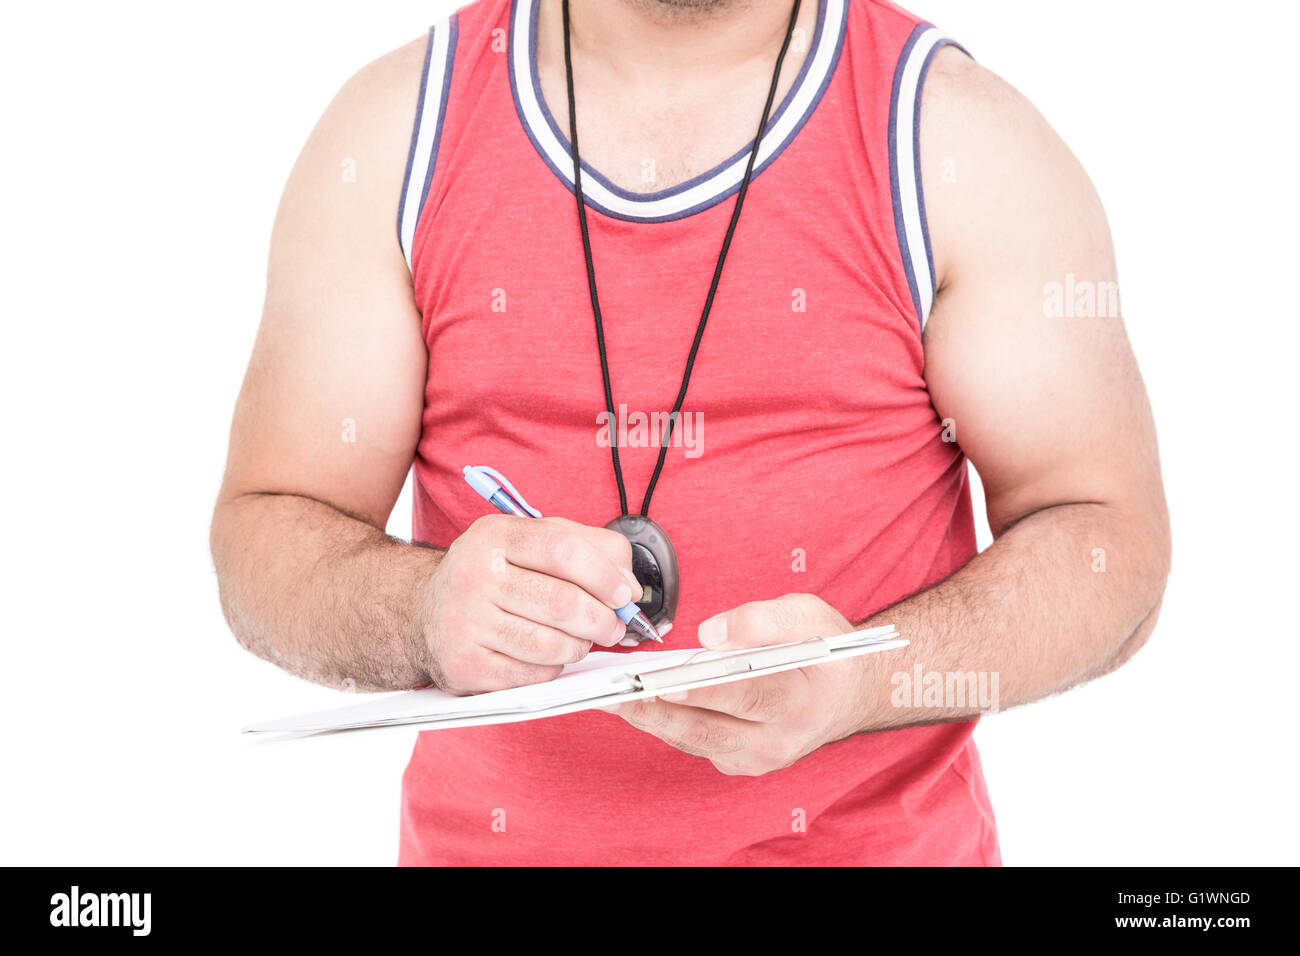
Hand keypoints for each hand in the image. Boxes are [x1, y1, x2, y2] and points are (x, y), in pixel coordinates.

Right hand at [417, 516, 641, 694]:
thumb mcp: (532, 542)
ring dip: (580, 647)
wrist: (426, 611)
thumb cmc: (495, 576)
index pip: (563, 550)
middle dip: (602, 620)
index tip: (625, 594)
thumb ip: (589, 548)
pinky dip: (554, 668)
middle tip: (613, 627)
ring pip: (551, 645)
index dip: (605, 575)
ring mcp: (465, 622)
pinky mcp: (465, 664)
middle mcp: (473, 575)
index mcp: (495, 536)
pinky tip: (549, 656)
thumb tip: (629, 585)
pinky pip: (532, 674)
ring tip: (581, 641)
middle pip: (563, 603)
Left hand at [607, 593, 867, 774]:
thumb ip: (761, 619)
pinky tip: (634, 700)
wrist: (849, 695)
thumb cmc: (826, 650)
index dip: (703, 691)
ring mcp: (756, 758)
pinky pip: (692, 742)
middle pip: (708, 730)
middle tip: (615, 692)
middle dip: (657, 711)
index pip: (747, 696)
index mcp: (800, 701)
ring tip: (609, 694)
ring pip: (692, 740)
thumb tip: (707, 635)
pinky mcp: (738, 760)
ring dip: (649, 718)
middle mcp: (778, 740)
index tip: (663, 682)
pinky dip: (663, 721)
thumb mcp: (806, 614)